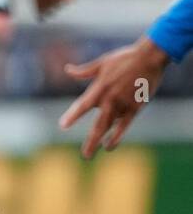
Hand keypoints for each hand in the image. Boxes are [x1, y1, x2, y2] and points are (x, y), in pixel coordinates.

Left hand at [59, 37, 169, 157]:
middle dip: (91, 141)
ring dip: (100, 141)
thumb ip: (84, 71)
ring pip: (110, 127)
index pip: (83, 105)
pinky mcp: (136, 107)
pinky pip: (125, 125)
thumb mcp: (101, 62)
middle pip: (98, 125)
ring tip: (90, 153)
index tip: (63, 126)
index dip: (73, 116)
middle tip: (85, 155)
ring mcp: (124, 104)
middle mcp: (110, 99)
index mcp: (100, 88)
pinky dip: (117, 136)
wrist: (150, 57)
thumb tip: (67, 70)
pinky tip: (109, 145)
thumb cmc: (125, 58)